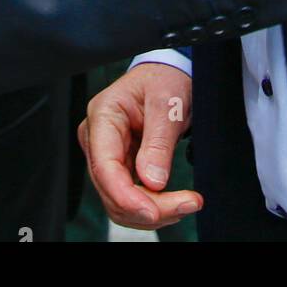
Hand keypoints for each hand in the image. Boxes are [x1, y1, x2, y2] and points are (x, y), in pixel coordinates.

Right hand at [79, 63, 198, 230]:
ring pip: (120, 201)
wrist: (169, 75)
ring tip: (187, 203)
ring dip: (153, 211)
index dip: (126, 196)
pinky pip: (130, 197)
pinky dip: (153, 206)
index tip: (154, 211)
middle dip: (148, 207)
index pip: (105, 167)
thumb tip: (152, 183)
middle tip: (188, 204)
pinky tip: (176, 202)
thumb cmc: (165, 79)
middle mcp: (98, 139)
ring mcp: (107, 155)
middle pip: (112, 190)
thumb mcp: (168, 102)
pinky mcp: (120, 166)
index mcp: (103, 115)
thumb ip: (158, 141)